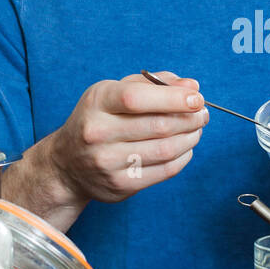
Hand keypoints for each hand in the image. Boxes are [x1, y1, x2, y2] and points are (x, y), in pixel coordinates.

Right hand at [2, 71, 207, 228]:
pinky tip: (185, 148)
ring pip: (165, 150)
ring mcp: (107, 161)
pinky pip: (164, 171)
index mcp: (97, 102)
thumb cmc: (99, 119)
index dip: (173, 98)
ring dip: (190, 138)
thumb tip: (191, 86)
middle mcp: (98, 132)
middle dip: (189, 119)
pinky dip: (182, 157)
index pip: (138, 98)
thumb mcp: (114, 92)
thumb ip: (153, 84)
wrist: (66, 164)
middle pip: (158, 126)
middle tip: (203, 114)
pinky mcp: (119, 184)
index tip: (197, 98)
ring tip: (197, 129)